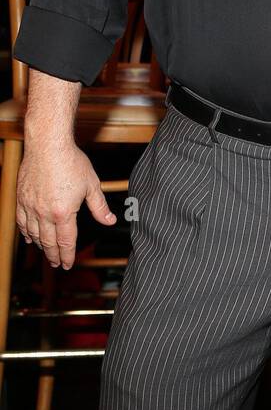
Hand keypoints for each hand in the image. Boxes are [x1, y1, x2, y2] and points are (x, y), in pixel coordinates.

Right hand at [16, 141, 116, 269]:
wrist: (48, 145)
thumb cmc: (71, 162)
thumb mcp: (91, 185)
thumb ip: (99, 207)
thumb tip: (110, 221)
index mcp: (63, 213)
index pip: (65, 242)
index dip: (68, 255)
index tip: (69, 264)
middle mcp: (44, 213)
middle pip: (48, 242)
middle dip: (54, 256)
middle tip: (58, 264)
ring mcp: (30, 206)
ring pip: (34, 234)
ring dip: (41, 246)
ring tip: (46, 254)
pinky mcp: (21, 198)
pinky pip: (22, 221)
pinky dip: (26, 232)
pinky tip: (30, 237)